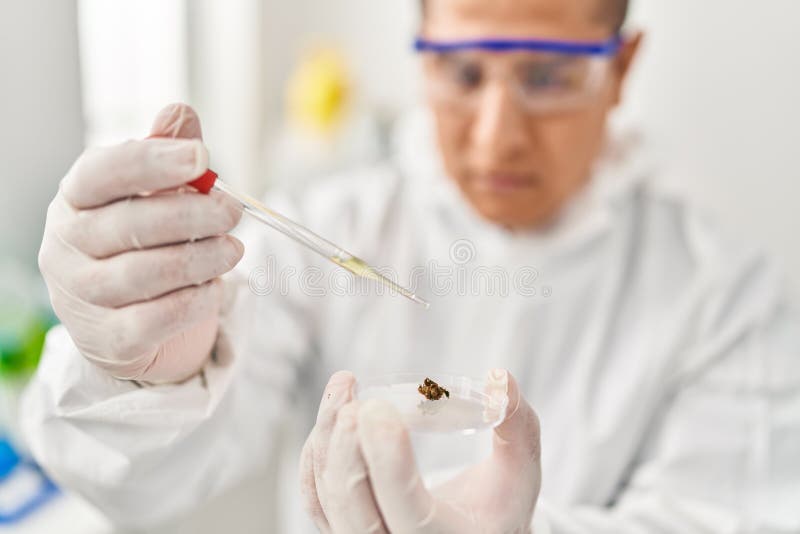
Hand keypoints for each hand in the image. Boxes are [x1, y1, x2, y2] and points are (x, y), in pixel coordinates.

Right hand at [38, 103, 243, 382]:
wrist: (118, 320)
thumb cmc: (136, 243)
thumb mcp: (148, 194)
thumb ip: (165, 153)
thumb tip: (179, 112)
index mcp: (75, 200)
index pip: (102, 173)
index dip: (152, 162)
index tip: (202, 157)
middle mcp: (67, 247)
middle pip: (131, 224)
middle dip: (193, 215)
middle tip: (233, 211)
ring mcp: (83, 296)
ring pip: (148, 274)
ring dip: (202, 258)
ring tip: (233, 249)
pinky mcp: (110, 339)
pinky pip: (159, 319)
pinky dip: (195, 301)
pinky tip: (214, 287)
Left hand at [300, 370, 540, 532]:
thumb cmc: (496, 508)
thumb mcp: (520, 473)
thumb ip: (517, 426)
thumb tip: (500, 379)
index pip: (409, 509)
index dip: (388, 460)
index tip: (376, 407)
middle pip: (355, 507)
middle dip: (347, 447)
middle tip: (355, 397)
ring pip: (328, 500)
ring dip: (327, 439)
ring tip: (343, 387)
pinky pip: (315, 501)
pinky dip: (315, 457)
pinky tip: (330, 416)